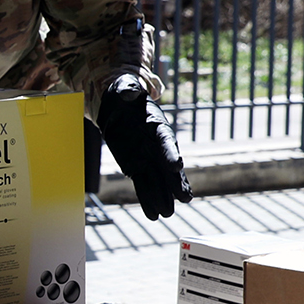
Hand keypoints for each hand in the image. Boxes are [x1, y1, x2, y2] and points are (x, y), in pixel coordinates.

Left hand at [96, 75, 191, 220]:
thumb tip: (129, 92)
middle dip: (175, 183)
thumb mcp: (125, 89)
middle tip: (185, 199)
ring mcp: (148, 159)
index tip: (176, 166)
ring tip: (167, 214)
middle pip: (168, 166)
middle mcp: (157, 146)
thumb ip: (129, 91)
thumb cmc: (125, 95)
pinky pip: (143, 185)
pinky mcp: (136, 167)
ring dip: (162, 197)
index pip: (166, 142)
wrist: (118, 107)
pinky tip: (152, 214)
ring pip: (157, 181)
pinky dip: (147, 199)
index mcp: (157, 126)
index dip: (171, 154)